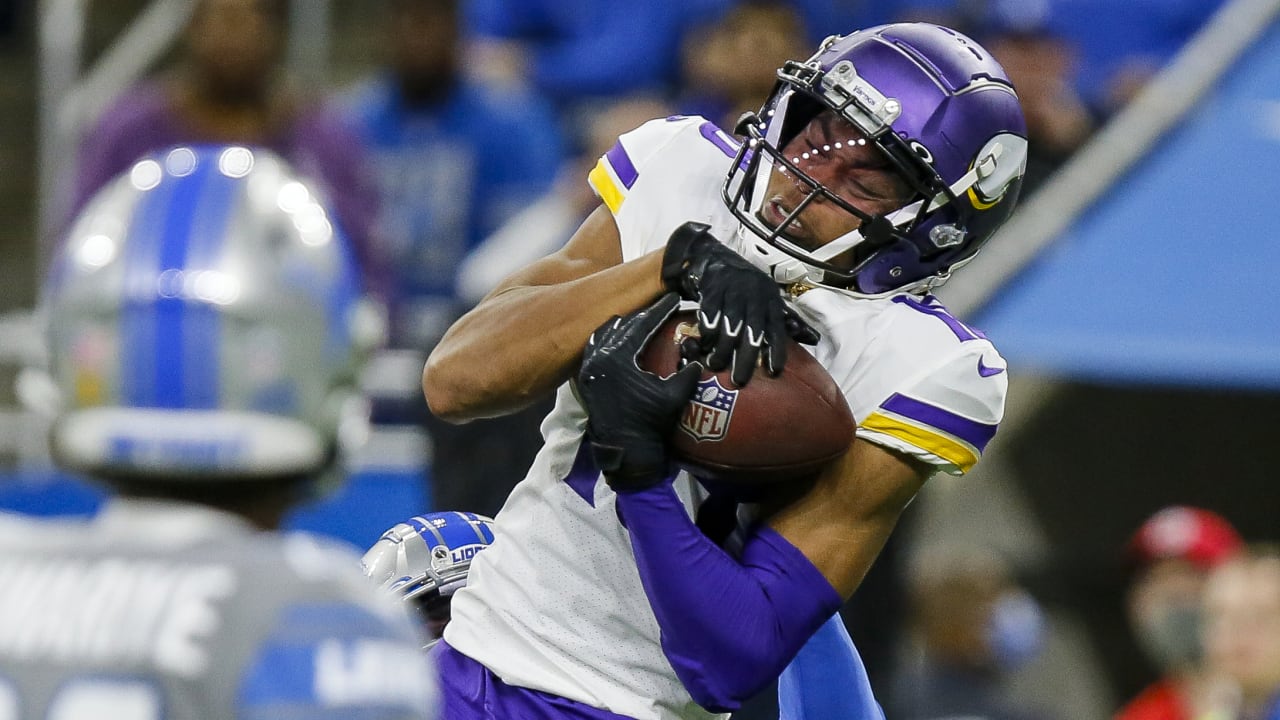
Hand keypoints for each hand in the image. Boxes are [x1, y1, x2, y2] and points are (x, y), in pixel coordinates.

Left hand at [577, 293, 702, 491]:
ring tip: (643, 319)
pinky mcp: (585, 377)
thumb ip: (688, 373)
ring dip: (625, 324)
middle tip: (660, 304)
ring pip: (605, 332)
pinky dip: (610, 337)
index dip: (659, 310)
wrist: (624, 452)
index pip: (641, 324)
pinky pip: (595, 345)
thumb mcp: (675, 396)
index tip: (672, 298)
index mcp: (617, 357)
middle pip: (621, 324)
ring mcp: (588, 367)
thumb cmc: (650, 424)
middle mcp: (597, 357)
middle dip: (642, 313)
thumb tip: (699, 356)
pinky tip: (622, 338)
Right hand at [660, 222, 819, 385]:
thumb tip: (814, 339)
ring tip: (716, 365)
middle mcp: (754, 295)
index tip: (773, 372)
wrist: (716, 260)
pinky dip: (707, 331)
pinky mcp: (712, 289)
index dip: (776, 351)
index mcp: (771, 300)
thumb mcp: (770, 300)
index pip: (777, 329)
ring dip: (723, 348)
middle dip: (746, 358)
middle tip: (739, 380)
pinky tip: (704, 344)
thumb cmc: (747, 287)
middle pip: (753, 331)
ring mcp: (733, 291)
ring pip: (730, 325)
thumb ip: (789, 321)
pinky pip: (710, 313)